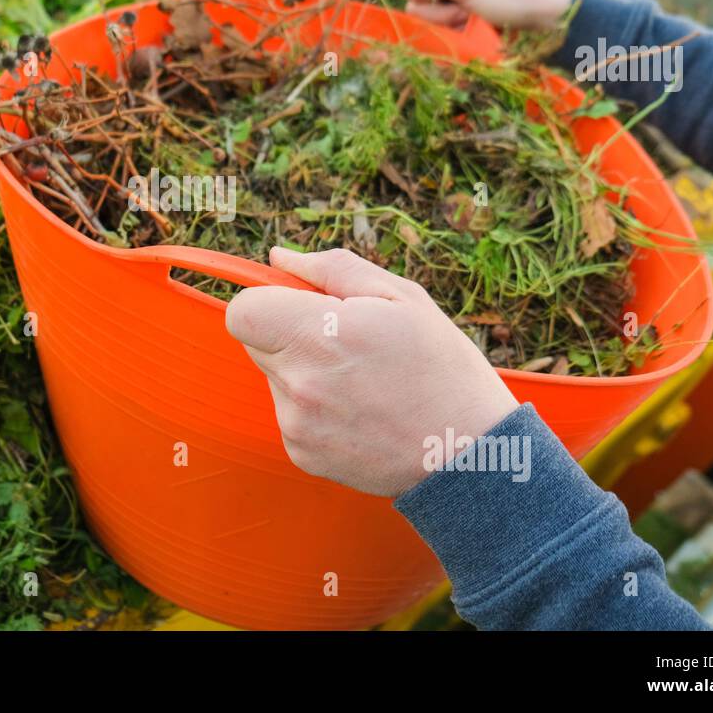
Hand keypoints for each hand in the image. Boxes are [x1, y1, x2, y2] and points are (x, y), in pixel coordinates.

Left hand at [226, 247, 517, 498]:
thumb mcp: (402, 298)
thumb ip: (331, 269)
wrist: (470, 455)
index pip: (242, 311)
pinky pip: (290, 412)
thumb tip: (279, 256)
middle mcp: (299, 383)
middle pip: (255, 341)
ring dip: (302, 368)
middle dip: (288, 330)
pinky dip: (314, 406)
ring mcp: (297, 423)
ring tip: (362, 379)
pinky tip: (360, 410)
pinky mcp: (301, 453)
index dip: (265, 300)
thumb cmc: (441, 368)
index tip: (298, 302)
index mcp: (320, 336)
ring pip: (274, 376)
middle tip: (345, 339)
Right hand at [388, 0, 574, 31]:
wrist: (550, 22)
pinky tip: (477, 31)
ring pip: (430, 18)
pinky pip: (446, 31)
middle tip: (464, 9)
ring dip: (449, 24)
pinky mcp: (468, 23)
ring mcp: (462, 1)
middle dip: (437, 10)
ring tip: (474, 21)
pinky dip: (458, 34)